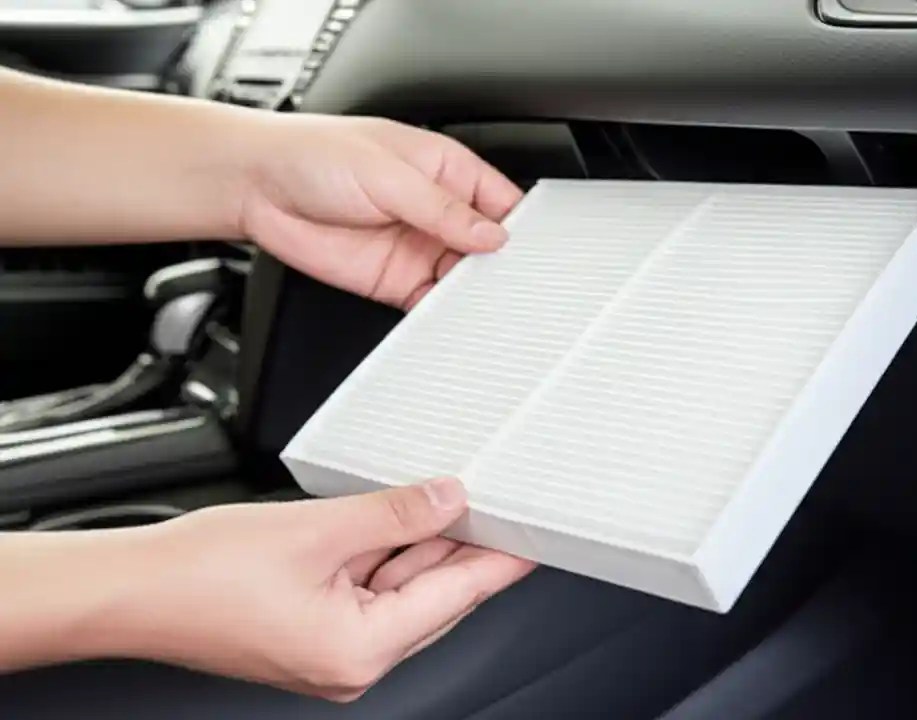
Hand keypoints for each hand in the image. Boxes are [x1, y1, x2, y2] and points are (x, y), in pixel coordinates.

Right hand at [93, 478, 533, 700]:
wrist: (130, 591)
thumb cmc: (200, 575)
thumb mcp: (319, 529)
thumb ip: (394, 513)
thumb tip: (447, 499)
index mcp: (360, 650)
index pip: (457, 596)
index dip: (501, 560)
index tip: (537, 538)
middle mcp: (352, 664)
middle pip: (435, 598)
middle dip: (465, 549)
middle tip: (500, 506)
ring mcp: (332, 652)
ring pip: (403, 593)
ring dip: (425, 549)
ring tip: (453, 503)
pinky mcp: (313, 635)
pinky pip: (370, 593)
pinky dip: (388, 557)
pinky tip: (402, 522)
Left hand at [238, 114, 522, 308]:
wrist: (255, 185)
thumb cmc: (313, 154)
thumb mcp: (387, 173)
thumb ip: (441, 209)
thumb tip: (491, 234)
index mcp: (446, 171)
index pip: (500, 202)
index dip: (519, 226)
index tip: (532, 251)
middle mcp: (436, 211)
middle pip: (487, 246)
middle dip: (500, 266)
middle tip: (515, 286)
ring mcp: (417, 247)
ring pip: (462, 278)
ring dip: (475, 294)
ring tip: (487, 307)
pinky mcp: (394, 280)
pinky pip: (429, 303)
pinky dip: (444, 315)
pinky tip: (454, 320)